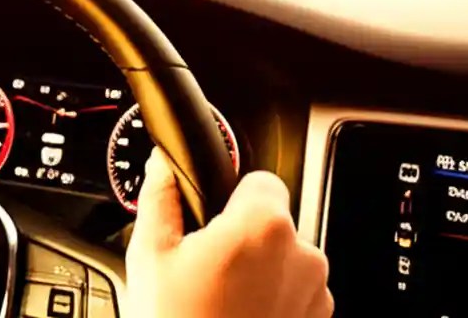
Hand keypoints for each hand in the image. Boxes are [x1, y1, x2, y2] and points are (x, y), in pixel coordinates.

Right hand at [125, 150, 332, 317]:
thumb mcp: (151, 255)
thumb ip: (161, 197)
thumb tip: (164, 166)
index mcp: (262, 226)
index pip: (260, 179)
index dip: (231, 196)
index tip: (211, 220)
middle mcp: (302, 255)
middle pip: (272, 222)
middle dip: (242, 238)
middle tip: (205, 269)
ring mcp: (316, 294)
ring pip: (285, 261)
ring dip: (259, 271)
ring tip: (219, 301)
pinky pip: (295, 295)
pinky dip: (272, 301)